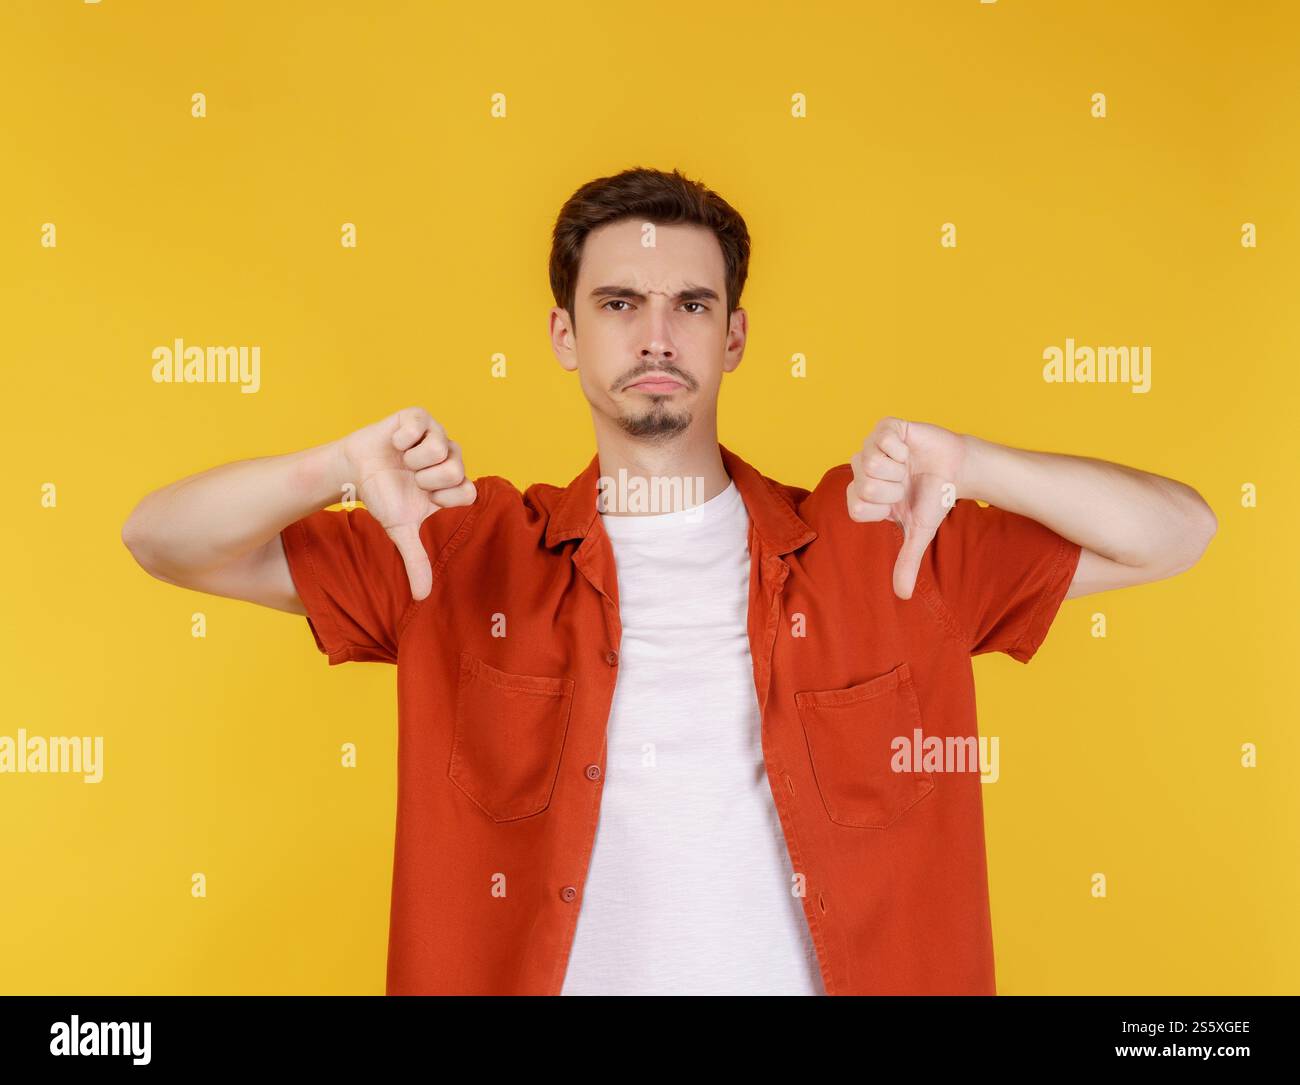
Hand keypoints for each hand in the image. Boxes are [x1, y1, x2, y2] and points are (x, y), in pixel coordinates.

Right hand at [336, 406, 476, 599]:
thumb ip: (415, 560)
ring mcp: (436, 434)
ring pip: (440, 447)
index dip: (441, 497)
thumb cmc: (384, 496)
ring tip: (402, 461)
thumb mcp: (400, 529)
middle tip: (410, 478)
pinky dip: (402, 439)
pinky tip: (396, 443)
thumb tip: (423, 598)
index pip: (469, 493)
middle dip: (425, 479)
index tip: (424, 497)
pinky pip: (420, 424)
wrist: (354, 469)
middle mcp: (450, 457)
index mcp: (454, 483)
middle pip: (456, 470)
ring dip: (412, 460)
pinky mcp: (418, 416)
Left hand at [846, 417, 967, 599]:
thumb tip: (902, 596)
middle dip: (895, 489)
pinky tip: (908, 449)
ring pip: (872, 463)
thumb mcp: (919, 532)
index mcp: (862, 496)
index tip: (898, 503)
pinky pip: (883, 439)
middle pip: (865, 486)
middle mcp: (861, 470)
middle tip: (906, 483)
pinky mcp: (885, 427)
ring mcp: (871, 447)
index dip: (883, 508)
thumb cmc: (933, 499)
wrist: (956, 470)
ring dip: (900, 468)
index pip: (856, 507)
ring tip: (907, 466)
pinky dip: (903, 448)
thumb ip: (907, 561)